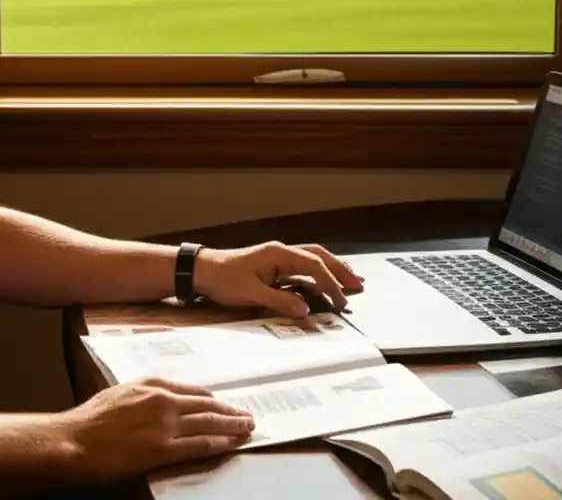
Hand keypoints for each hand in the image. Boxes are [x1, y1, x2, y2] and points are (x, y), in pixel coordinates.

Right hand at [59, 377, 254, 483]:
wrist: (72, 441)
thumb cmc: (88, 421)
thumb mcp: (117, 394)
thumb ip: (141, 396)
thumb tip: (154, 403)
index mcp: (150, 384)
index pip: (192, 390)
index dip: (212, 399)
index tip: (223, 403)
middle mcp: (162, 400)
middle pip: (207, 405)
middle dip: (229, 410)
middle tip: (247, 415)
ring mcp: (164, 424)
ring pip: (209, 423)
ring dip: (232, 425)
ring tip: (248, 428)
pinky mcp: (162, 448)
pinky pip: (200, 444)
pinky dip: (220, 443)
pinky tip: (232, 444)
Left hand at [195, 242, 363, 317]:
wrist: (202, 270)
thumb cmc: (223, 279)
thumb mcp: (250, 293)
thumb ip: (279, 301)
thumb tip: (305, 309)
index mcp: (278, 254)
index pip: (313, 266)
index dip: (330, 284)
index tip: (341, 301)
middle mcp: (281, 252)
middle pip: (319, 256)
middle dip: (340, 270)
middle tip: (359, 285)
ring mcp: (278, 257)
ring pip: (312, 258)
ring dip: (332, 268)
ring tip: (351, 280)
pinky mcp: (273, 265)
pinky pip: (302, 266)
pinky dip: (318, 272)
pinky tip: (323, 281)